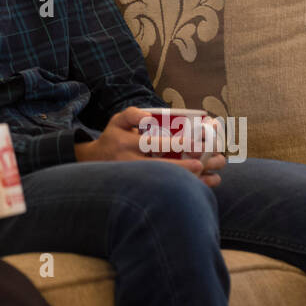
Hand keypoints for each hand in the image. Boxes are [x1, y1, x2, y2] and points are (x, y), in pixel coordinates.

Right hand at [76, 107, 224, 185]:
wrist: (94, 162)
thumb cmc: (114, 137)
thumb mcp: (117, 121)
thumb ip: (133, 115)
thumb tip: (149, 118)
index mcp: (125, 143)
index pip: (151, 144)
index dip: (173, 145)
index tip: (193, 144)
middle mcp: (128, 163)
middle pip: (159, 166)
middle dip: (182, 167)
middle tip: (202, 164)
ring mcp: (133, 179)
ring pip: (162, 182)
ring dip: (188, 180)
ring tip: (211, 177)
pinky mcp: (139, 189)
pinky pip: (163, 191)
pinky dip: (185, 189)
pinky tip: (203, 186)